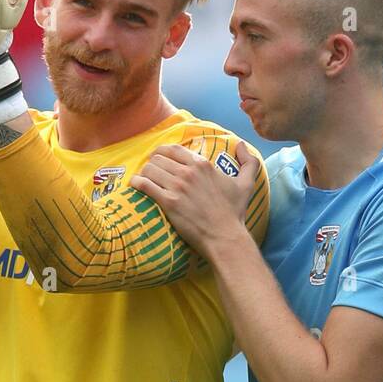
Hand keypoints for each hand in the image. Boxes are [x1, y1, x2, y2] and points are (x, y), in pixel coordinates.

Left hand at [130, 140, 259, 256]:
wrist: (224, 237)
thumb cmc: (234, 213)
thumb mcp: (246, 185)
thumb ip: (248, 162)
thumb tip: (241, 144)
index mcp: (203, 165)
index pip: (173, 149)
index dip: (161, 152)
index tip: (158, 159)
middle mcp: (189, 172)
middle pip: (158, 158)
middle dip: (151, 163)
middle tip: (149, 172)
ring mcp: (178, 187)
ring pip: (150, 169)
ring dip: (144, 173)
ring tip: (143, 180)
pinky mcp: (169, 202)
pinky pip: (145, 184)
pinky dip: (137, 183)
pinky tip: (134, 185)